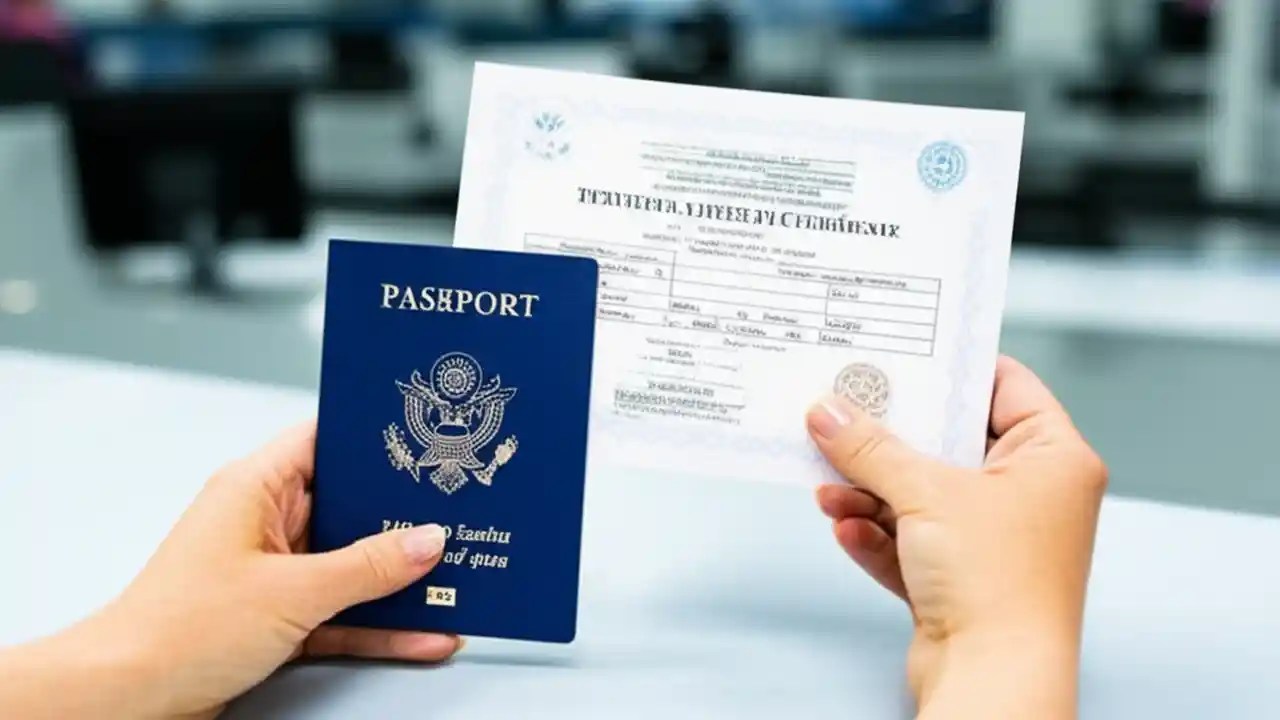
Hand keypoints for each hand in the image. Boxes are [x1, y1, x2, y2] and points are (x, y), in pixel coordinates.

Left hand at [0, 421, 460, 719]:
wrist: (129, 697)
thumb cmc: (176, 630)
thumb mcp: (291, 592)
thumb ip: (366, 566)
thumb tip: (424, 540)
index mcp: (255, 487)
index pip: (324, 439)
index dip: (373, 439)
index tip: (425, 442)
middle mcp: (264, 521)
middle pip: (349, 506)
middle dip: (403, 517)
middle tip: (458, 511)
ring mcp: (273, 570)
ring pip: (351, 563)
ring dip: (398, 579)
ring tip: (455, 578)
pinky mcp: (278, 615)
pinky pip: (343, 610)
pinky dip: (379, 623)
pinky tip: (422, 633)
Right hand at [807, 357, 1105, 718]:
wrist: (995, 683)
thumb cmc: (998, 587)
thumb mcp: (926, 494)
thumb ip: (872, 448)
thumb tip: (829, 412)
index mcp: (1053, 458)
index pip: (1004, 385)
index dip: (952, 369)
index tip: (901, 354)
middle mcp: (1031, 495)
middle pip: (950, 442)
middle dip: (890, 437)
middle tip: (843, 411)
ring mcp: (995, 539)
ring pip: (921, 493)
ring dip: (871, 490)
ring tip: (831, 485)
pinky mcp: (961, 578)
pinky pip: (910, 539)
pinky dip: (877, 533)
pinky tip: (847, 528)